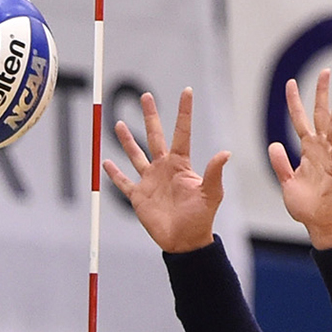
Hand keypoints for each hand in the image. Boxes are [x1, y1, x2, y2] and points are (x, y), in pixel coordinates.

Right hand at [102, 88, 231, 253]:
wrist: (184, 241)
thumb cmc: (201, 218)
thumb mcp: (211, 194)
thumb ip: (214, 172)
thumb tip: (225, 152)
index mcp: (181, 164)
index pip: (181, 132)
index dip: (184, 112)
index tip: (187, 90)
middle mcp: (164, 168)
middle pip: (154, 136)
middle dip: (150, 116)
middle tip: (146, 96)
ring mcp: (149, 181)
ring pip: (135, 154)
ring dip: (127, 140)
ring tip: (118, 123)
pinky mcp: (138, 196)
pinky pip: (123, 182)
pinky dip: (113, 173)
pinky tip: (105, 162)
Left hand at [268, 70, 331, 249]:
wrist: (319, 223)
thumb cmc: (306, 205)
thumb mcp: (286, 182)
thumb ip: (280, 163)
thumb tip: (274, 144)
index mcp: (307, 151)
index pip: (299, 120)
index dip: (295, 102)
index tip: (291, 82)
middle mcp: (320, 150)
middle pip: (320, 115)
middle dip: (322, 93)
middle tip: (326, 71)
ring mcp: (330, 158)